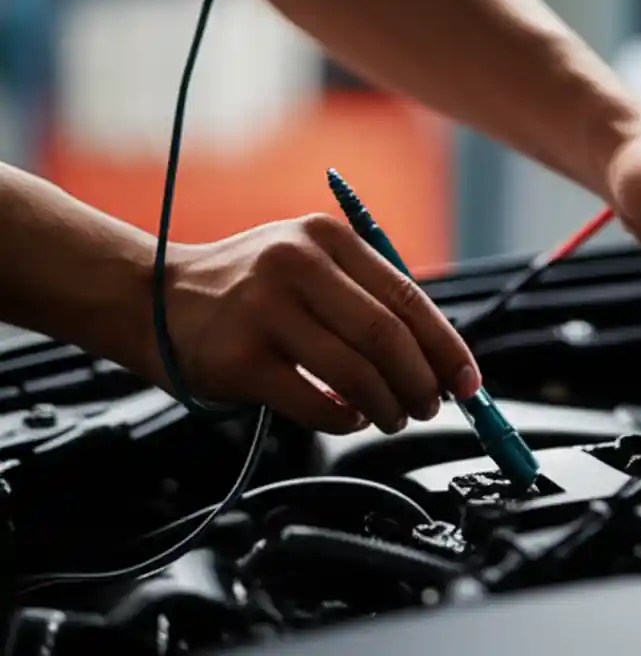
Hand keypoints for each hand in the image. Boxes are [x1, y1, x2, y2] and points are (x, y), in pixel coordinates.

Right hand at [151, 214, 480, 434]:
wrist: (155, 300)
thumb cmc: (253, 292)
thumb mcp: (311, 265)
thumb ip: (370, 300)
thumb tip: (442, 361)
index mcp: (327, 237)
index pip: (408, 296)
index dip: (446, 346)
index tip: (469, 383)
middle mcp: (296, 263)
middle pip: (388, 336)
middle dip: (422, 383)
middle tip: (431, 407)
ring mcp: (264, 310)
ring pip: (357, 373)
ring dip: (388, 407)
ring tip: (393, 417)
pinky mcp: (240, 358)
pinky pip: (317, 403)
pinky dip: (346, 421)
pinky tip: (350, 419)